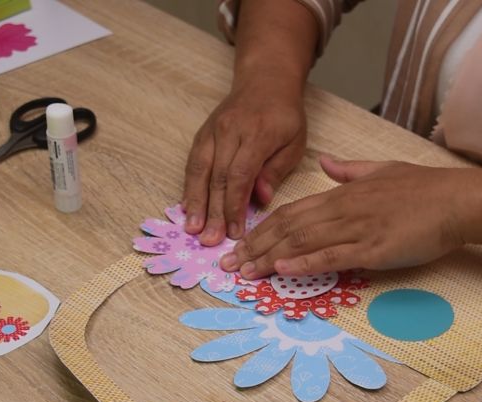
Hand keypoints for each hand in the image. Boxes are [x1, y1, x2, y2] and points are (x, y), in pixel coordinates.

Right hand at [181, 78, 306, 245]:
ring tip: (191, 228)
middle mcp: (230, 132)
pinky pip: (193, 162)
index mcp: (257, 134)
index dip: (234, 206)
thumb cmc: (284, 115)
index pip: (240, 175)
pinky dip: (189, 186)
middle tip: (209, 240)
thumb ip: (276, 169)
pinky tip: (187, 207)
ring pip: (199, 170)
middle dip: (212, 212)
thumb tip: (261, 198)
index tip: (234, 231)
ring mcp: (213, 131)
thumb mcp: (294, 141)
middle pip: (217, 177)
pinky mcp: (203, 134)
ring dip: (195, 202)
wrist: (265, 80)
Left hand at [220, 156, 470, 277]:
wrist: (459, 200)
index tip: (241, 244)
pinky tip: (283, 270)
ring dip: (270, 258)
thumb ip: (350, 170)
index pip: (291, 212)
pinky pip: (333, 256)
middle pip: (288, 228)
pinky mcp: (374, 249)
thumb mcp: (382, 169)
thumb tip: (326, 162)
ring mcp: (357, 229)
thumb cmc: (425, 189)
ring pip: (303, 242)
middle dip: (255, 247)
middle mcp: (343, 209)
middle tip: (229, 265)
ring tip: (244, 272)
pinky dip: (305, 263)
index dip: (261, 229)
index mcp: (343, 194)